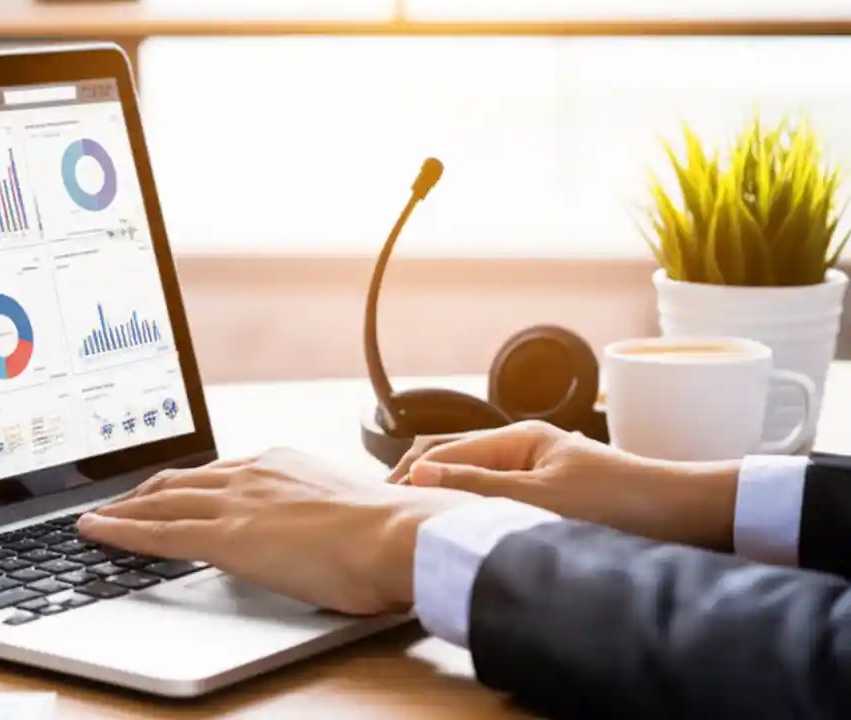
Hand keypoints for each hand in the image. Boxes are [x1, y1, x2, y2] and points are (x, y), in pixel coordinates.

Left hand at [77, 448, 480, 614]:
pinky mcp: (225, 537)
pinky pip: (158, 532)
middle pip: (180, 480)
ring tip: (97, 517)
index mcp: (282, 464)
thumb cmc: (390, 535)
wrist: (398, 536)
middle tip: (117, 501)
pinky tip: (95, 532)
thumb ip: (322, 515)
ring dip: (123, 509)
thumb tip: (324, 533)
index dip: (185, 482)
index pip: (218, 472)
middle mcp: (253, 473)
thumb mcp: (349, 512)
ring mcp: (236, 502)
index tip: (168, 487)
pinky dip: (121, 531)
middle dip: (143, 491)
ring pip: (160, 502)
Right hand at [395, 421, 740, 550]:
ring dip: (446, 499)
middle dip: (421, 483)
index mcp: (518, 437)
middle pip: (455, 461)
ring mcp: (539, 472)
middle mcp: (525, 448)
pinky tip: (465, 534)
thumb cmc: (619, 502)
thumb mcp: (538, 498)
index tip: (382, 504)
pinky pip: (498, 499)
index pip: (443, 451)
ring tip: (417, 526)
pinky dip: (473, 512)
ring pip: (476, 482)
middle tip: (389, 514)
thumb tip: (420, 475)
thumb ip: (476, 486)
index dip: (409, 476)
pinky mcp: (553, 498)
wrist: (683, 516)